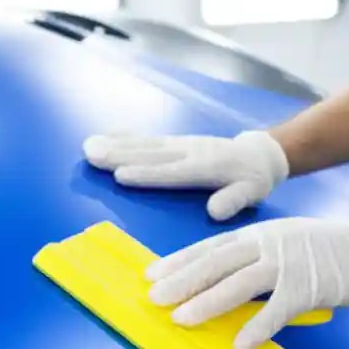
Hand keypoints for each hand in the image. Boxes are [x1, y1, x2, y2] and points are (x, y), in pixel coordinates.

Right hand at [83, 130, 288, 219]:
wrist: (260, 154)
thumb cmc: (253, 179)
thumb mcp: (252, 193)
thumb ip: (234, 200)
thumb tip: (214, 211)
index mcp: (204, 168)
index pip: (171, 172)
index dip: (147, 174)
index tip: (120, 174)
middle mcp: (188, 152)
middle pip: (149, 154)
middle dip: (118, 155)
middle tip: (91, 155)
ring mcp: (180, 144)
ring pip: (143, 145)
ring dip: (114, 145)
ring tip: (88, 147)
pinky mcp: (175, 142)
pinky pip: (147, 139)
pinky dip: (125, 137)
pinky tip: (106, 137)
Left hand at [146, 201, 348, 348]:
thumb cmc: (330, 250)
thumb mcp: (286, 244)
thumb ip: (255, 261)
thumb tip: (220, 284)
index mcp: (261, 235)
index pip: (211, 247)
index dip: (179, 261)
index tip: (152, 275)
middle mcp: (269, 245)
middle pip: (217, 263)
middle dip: (182, 281)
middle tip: (154, 299)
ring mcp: (290, 264)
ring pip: (240, 284)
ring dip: (208, 303)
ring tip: (182, 320)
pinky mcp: (311, 287)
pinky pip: (278, 310)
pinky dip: (258, 327)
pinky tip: (240, 344)